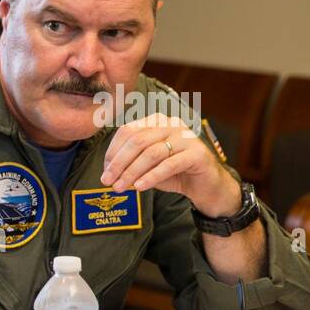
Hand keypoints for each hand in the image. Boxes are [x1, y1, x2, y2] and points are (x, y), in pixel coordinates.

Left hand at [101, 114, 240, 216]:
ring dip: (131, 172)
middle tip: (107, 182)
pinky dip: (151, 176)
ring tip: (120, 187)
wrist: (205, 185)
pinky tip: (139, 187)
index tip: (104, 171)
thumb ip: (129, 164)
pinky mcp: (197, 154)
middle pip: (137, 141)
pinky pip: (169, 164)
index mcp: (157, 122)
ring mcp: (186, 137)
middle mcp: (171, 124)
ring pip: (151, 153)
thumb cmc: (173, 173)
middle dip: (118, 163)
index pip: (128, 131)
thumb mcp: (146, 167)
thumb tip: (107, 173)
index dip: (112, 152)